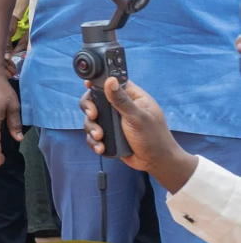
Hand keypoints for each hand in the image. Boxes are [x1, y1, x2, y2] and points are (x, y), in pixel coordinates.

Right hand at [81, 77, 197, 191]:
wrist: (155, 162)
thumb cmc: (153, 137)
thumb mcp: (137, 117)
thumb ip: (122, 100)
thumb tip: (110, 80)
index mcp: (132, 98)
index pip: (112, 83)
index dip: (98, 83)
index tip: (88, 86)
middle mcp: (120, 107)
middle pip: (95, 100)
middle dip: (90, 108)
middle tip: (93, 115)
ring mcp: (113, 122)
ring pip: (91, 119)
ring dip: (92, 128)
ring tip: (99, 137)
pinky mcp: (109, 135)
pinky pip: (93, 135)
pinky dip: (94, 141)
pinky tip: (101, 147)